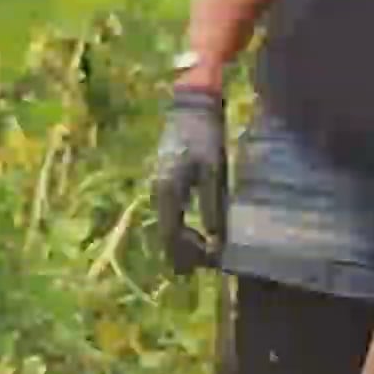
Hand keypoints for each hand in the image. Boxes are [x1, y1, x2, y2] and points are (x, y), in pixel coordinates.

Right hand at [149, 82, 227, 276]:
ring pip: (166, 226)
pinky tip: (199, 231)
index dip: (189, 254)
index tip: (210, 261)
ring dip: (183, 242)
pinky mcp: (164, 183)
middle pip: (165, 235)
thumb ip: (213, 206)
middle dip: (184, 254)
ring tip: (205, 253)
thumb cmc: (204, 136)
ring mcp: (158, 188)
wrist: (190, 107)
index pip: (172, 235)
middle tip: (207, 266)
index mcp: (167, 192)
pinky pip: (170, 215)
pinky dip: (182, 228)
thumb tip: (216, 240)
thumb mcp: (214, 170)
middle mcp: (157, 194)